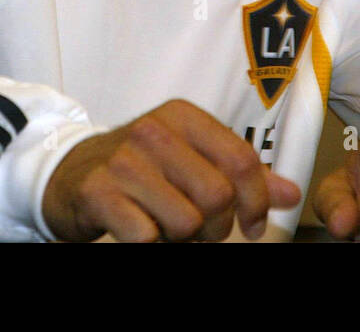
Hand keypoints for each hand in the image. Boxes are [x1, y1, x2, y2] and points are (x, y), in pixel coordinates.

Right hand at [41, 98, 300, 242]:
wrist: (66, 172)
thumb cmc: (139, 167)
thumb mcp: (189, 157)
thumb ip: (241, 174)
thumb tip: (292, 194)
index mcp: (183, 116)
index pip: (241, 160)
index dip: (256, 202)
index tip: (251, 225)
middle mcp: (154, 131)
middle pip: (217, 196)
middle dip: (216, 226)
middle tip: (199, 230)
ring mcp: (123, 160)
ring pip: (186, 221)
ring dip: (182, 238)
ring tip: (165, 226)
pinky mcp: (97, 192)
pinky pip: (146, 236)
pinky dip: (149, 243)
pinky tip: (139, 229)